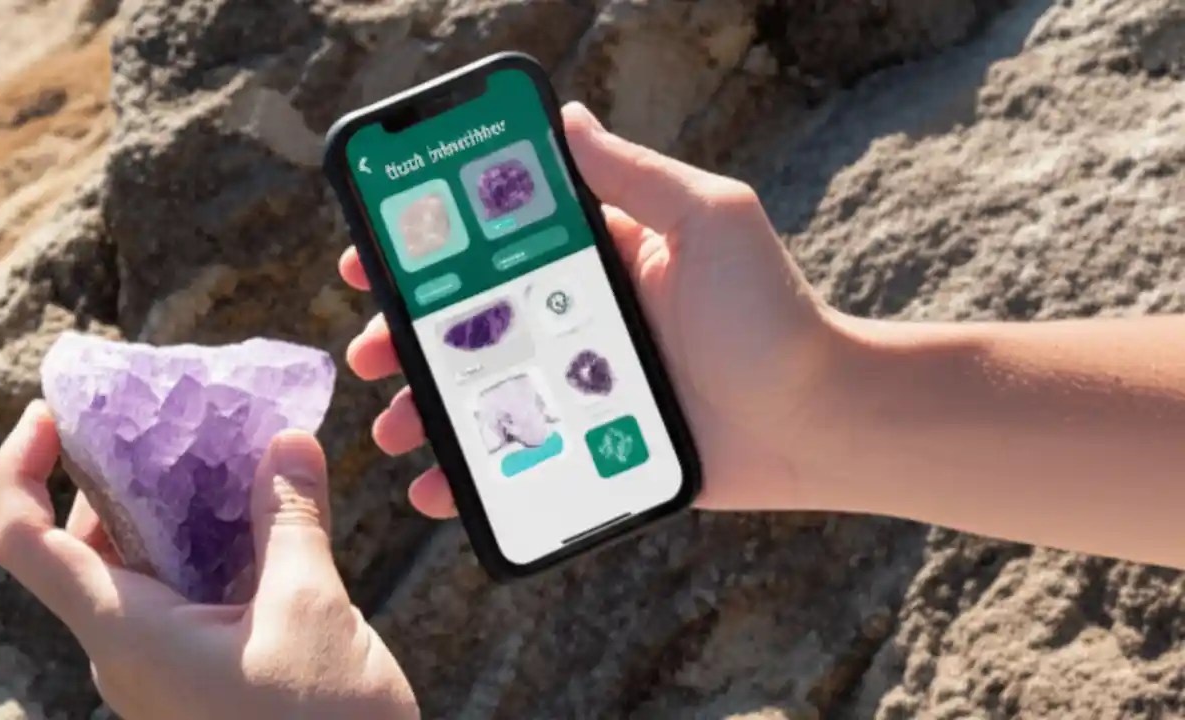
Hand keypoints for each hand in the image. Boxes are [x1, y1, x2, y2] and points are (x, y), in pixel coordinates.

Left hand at [0, 402, 417, 719]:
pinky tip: (259, 507)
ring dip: (177, 502)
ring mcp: (166, 661)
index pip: (28, 541)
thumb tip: (286, 443)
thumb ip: (290, 520)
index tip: (53, 413)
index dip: (22, 468)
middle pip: (89, 541)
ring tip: (225, 447)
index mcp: (128, 632)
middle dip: (124, 469)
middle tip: (173, 413)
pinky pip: (187, 590)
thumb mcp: (311, 608)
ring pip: (146, 563)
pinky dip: (211, 539)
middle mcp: (130, 646)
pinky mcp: (205, 668)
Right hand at [341, 102, 839, 516]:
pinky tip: (433, 488)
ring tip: (394, 427)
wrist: (817, 420)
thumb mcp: (708, 218)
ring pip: (481, 395)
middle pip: (470, 325)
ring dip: (425, 409)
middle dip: (407, 336)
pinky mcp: (592, 448)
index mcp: (597, 259)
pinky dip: (468, 476)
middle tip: (369, 352)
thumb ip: (635, 174)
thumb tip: (569, 117)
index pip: (493, 245)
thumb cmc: (771, 313)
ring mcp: (582, 388)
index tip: (372, 257)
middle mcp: (580, 320)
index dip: (428, 251)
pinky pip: (516, 457)